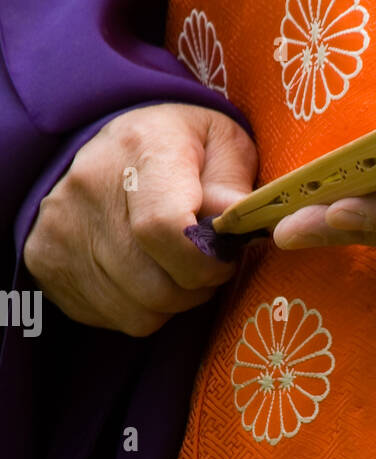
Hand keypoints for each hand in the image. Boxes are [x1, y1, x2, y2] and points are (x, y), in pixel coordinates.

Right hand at [24, 103, 257, 334]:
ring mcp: (60, 228)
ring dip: (168, 303)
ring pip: (136, 313)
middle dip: (195, 289)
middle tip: (205, 267)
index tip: (223, 259)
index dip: (205, 262)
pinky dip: (135, 307)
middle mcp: (89, 187)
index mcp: (143, 149)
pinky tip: (140, 272)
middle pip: (155, 286)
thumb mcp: (222, 146)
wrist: (111, 141)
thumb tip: (247, 229)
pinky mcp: (45, 261)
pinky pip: (108, 317)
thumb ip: (236, 189)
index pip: (164, 229)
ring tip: (173, 269)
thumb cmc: (181, 147)